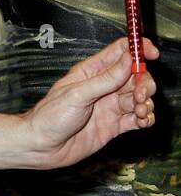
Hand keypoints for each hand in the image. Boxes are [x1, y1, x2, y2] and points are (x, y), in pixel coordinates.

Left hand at [22, 37, 158, 169]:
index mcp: (92, 71)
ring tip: (140, 111)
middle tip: (140, 95)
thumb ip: (106, 79)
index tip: (153, 54)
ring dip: (146, 102)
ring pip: (139, 97)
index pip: (121, 52)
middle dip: (145, 82)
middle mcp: (104, 87)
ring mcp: (110, 106)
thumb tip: (130, 59)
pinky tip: (143, 121)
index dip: (139, 49)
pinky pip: (137, 119)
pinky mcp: (114, 126)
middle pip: (136, 76)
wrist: (42, 147)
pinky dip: (146, 118)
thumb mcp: (78, 94)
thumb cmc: (50, 116)